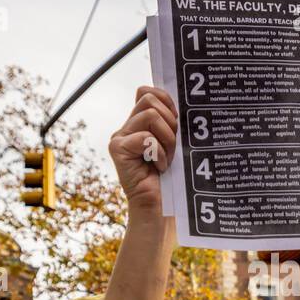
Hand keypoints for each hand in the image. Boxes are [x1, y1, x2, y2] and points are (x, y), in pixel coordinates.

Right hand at [107, 85, 177, 214]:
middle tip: (172, 146)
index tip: (176, 121)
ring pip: (150, 115)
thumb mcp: (174, 144)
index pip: (147, 92)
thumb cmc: (171, 178)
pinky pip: (146, 137)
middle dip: (170, 121)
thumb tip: (181, 101)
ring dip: (167, 139)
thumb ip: (171, 122)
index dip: (166, 101)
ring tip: (166, 158)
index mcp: (139, 123)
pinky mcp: (117, 149)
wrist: (160, 207)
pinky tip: (159, 167)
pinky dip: (159, 153)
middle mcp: (127, 127)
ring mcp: (120, 137)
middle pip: (149, 99)